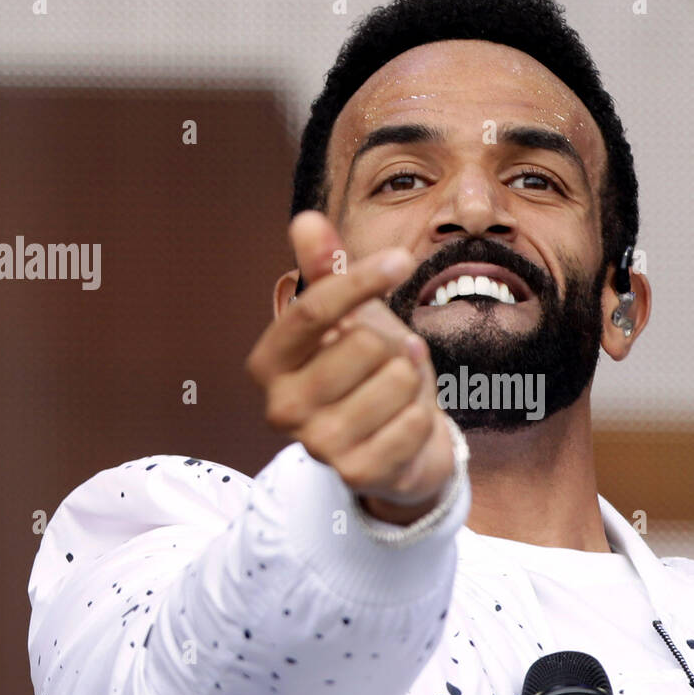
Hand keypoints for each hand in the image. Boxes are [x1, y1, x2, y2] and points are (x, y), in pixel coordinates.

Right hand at [245, 211, 454, 523]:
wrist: (396, 450)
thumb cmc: (365, 374)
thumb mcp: (347, 319)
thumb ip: (325, 271)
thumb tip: (306, 219)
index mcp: (269, 363)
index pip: (313, 309)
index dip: (361, 280)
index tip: (401, 260)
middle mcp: (282, 408)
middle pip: (365, 343)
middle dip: (395, 345)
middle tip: (388, 364)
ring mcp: (319, 446)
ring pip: (397, 378)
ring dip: (413, 381)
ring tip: (397, 394)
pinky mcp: (359, 475)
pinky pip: (416, 419)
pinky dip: (424, 415)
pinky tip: (406, 425)